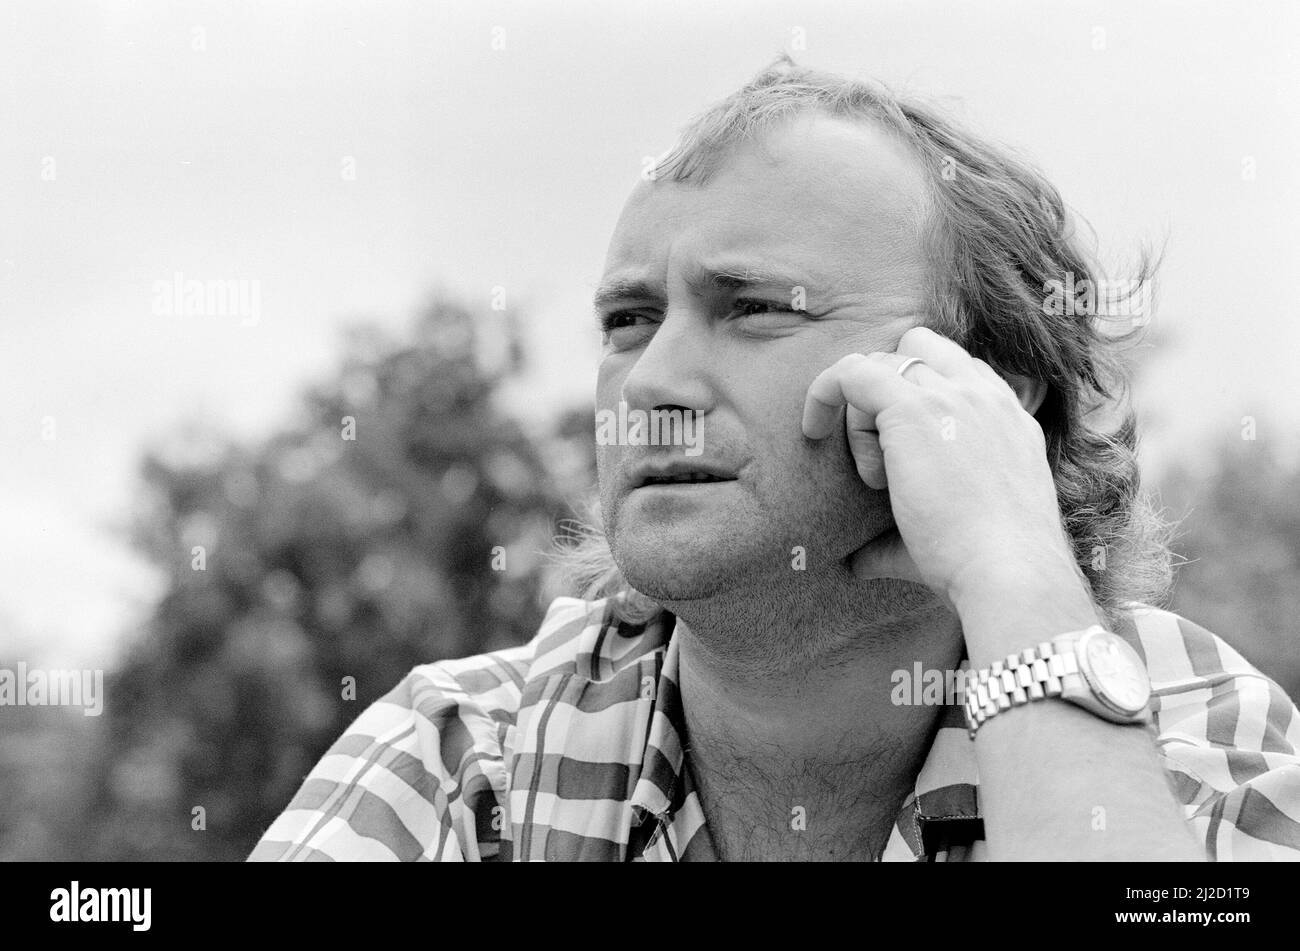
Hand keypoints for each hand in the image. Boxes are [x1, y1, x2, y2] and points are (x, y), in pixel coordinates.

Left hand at [801, 326, 1077, 606]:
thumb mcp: (956, 531)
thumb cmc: (983, 567)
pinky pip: (852, 374)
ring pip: (883, 368)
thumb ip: (899, 538)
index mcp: (1008, 417)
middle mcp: (984, 396)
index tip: (897, 447)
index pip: (958, 369)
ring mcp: (950, 396)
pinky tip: (812, 430)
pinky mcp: (910, 409)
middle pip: (918, 355)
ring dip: (864, 416)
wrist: (1007, 573)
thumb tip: (858, 564)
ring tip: (877, 479)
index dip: (919, 396)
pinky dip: (824, 392)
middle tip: (886, 462)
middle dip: (889, 393)